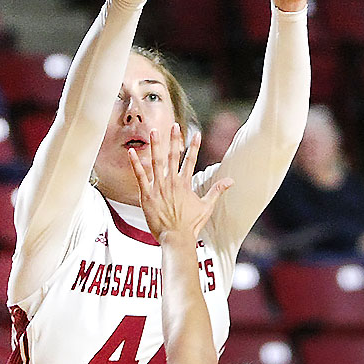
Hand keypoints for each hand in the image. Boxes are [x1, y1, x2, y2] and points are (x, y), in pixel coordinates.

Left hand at [128, 124, 232, 244]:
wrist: (177, 238)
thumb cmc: (191, 225)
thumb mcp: (207, 207)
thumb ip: (217, 191)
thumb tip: (231, 181)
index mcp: (185, 184)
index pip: (190, 160)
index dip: (194, 146)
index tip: (196, 133)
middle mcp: (172, 182)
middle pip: (173, 156)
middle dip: (174, 140)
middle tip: (174, 125)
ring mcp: (159, 188)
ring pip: (156, 162)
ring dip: (155, 146)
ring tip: (153, 131)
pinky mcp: (147, 195)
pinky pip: (140, 176)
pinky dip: (136, 164)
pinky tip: (131, 152)